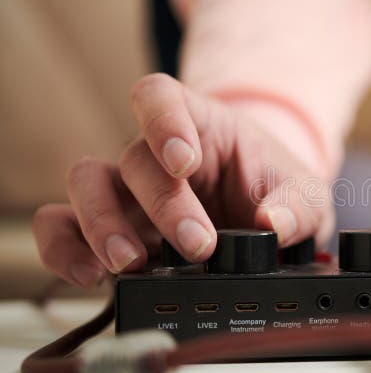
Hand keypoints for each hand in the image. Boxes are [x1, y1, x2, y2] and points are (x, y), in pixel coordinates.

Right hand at [33, 74, 332, 287]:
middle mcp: (154, 153)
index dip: (163, 121)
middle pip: (134, 159)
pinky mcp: (112, 229)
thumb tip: (272, 225)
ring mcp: (127, 191)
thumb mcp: (305, 194)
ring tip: (132, 264)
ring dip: (103, 225)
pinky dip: (64, 251)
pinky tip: (90, 276)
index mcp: (199, 124)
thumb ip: (297, 206)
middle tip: (198, 246)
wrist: (266, 214)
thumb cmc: (276, 189)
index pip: (159, 96)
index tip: (185, 161)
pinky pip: (63, 229)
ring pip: (85, 186)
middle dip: (164, 206)